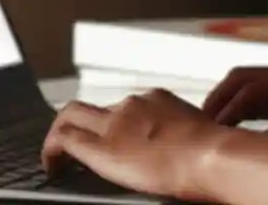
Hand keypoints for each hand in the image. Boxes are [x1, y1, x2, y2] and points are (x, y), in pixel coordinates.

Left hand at [41, 89, 229, 200]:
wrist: (209, 156)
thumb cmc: (215, 152)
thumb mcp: (201, 132)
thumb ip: (186, 134)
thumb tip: (190, 149)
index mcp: (157, 100)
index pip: (124, 106)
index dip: (112, 122)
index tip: (113, 137)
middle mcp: (132, 105)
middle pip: (93, 105)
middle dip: (78, 121)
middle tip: (73, 142)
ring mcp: (115, 123)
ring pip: (72, 115)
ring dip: (61, 133)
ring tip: (57, 157)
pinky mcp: (102, 147)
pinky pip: (64, 139)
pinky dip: (52, 150)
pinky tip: (52, 167)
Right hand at [202, 56, 267, 147]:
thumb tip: (256, 147)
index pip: (249, 92)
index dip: (224, 115)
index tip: (205, 137)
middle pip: (243, 80)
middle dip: (217, 102)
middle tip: (196, 130)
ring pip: (254, 88)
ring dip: (231, 107)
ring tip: (211, 132)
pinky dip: (249, 114)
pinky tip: (245, 135)